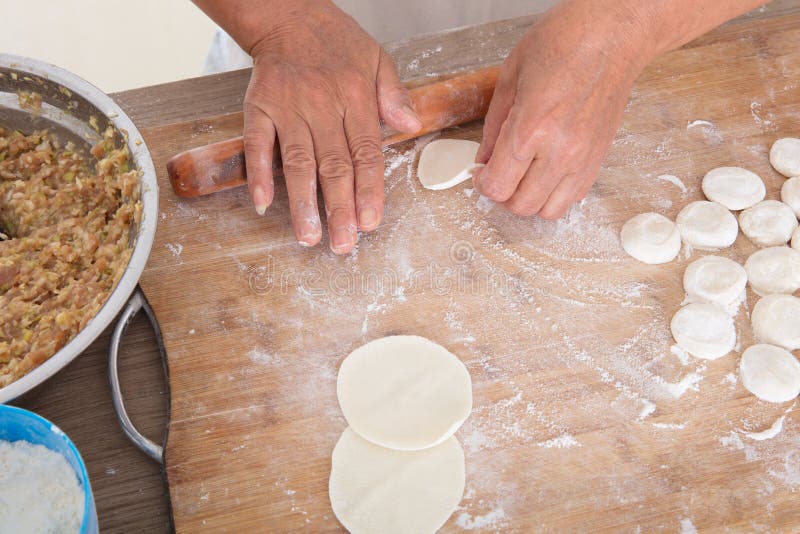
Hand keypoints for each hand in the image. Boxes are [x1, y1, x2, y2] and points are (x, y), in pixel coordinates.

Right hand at [239, 1, 419, 252]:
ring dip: (303, 202)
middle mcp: (323, 106)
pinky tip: (263, 202)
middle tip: (343, 244)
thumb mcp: (378, 58)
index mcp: (357, 98)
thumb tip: (411, 126)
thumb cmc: (337, 42)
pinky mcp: (259, 107)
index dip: (369, 190)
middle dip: (339, 208)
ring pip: (299, 162)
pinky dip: (259, 174)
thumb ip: (394, 94)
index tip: (369, 222)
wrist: (288, 15)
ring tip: (309, 237)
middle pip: (334, 166)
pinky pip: (258, 145)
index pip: (366, 153)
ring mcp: (289, 108)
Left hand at [474, 1, 651, 218]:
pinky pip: (574, 198)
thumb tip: (484, 159)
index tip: (481, 172)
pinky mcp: (599, 158)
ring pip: (549, 210)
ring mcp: (583, 159)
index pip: (497, 187)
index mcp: (530, 129)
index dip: (482, 184)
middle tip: (499, 174)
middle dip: (503, 195)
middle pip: (521, 206)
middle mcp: (559, 151)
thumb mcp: (510, 77)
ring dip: (530, 200)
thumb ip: (493, 126)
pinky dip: (555, 194)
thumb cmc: (564, 42)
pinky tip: (546, 171)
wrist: (613, 35)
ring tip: (523, 177)